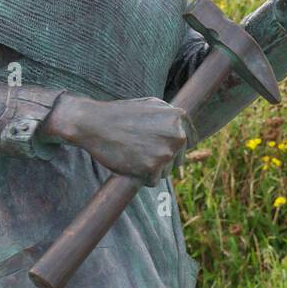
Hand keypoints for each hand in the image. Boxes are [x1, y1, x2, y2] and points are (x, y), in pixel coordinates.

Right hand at [44, 94, 189, 185]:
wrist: (95, 123)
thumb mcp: (153, 106)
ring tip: (134, 153)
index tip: (163, 147)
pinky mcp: (153, 168)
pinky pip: (153, 181)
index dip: (176, 147)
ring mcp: (166, 152)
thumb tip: (187, 132)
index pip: (191, 140)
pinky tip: (130, 163)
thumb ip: (172, 117)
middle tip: (141, 149)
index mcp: (179, 117)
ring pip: (167, 171)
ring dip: (153, 168)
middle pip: (179, 159)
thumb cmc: (121, 114)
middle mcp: (177, 135)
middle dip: (163, 158)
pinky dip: (142, 177)